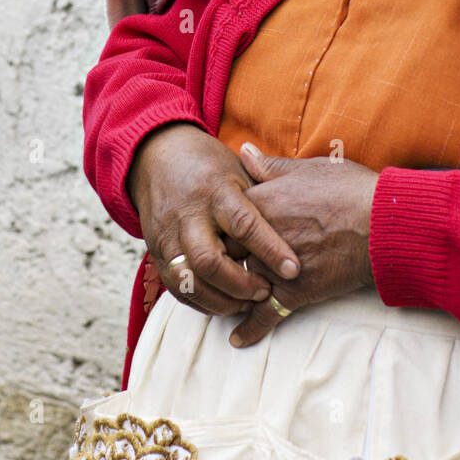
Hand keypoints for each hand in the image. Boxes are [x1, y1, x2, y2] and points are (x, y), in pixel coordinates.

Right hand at [127, 123, 299, 316]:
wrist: (157, 156)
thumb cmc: (210, 166)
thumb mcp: (238, 169)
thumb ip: (265, 193)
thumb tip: (304, 211)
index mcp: (215, 190)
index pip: (243, 224)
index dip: (269, 249)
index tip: (293, 269)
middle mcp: (188, 214)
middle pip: (209, 260)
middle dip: (240, 284)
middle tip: (266, 291)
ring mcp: (168, 235)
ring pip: (189, 280)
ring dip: (220, 300)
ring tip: (246, 303)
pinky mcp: (155, 251)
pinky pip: (175, 287)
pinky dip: (201, 302)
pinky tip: (224, 303)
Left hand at [225, 142, 377, 347]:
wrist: (381, 224)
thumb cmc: (349, 190)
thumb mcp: (308, 167)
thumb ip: (270, 166)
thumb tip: (244, 151)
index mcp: (259, 202)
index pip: (221, 217)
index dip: (216, 226)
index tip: (211, 232)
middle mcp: (259, 237)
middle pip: (222, 253)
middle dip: (217, 261)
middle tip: (208, 269)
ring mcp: (275, 267)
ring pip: (238, 285)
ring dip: (228, 294)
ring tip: (217, 301)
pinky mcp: (294, 292)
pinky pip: (265, 315)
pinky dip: (250, 329)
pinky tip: (238, 339)